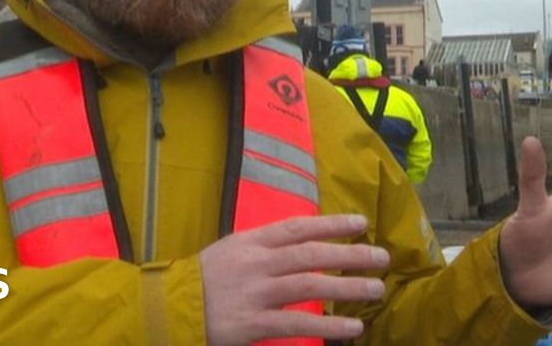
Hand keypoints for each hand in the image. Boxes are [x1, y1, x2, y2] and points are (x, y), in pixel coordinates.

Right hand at [199, 214, 389, 345]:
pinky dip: (328, 325)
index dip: (332, 224)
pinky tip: (352, 327)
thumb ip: (266, 246)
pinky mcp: (254, 323)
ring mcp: (256, 293)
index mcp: (252, 241)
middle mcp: (257, 263)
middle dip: (350, 254)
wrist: (169, 308)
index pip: (298, 228)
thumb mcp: (233, 250)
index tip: (361, 224)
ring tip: (376, 290)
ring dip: (347, 287)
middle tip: (382, 258)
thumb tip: (305, 242)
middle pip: (311, 254)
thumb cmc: (205, 278)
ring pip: (310, 286)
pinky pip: (297, 323)